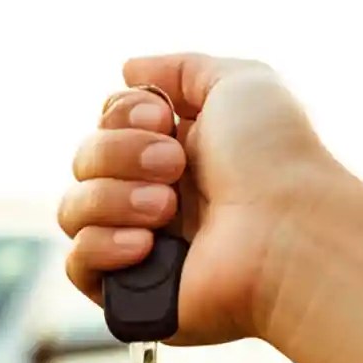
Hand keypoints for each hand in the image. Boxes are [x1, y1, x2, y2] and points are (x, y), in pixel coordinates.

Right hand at [59, 53, 343, 343]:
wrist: (290, 235)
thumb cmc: (276, 160)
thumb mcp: (239, 84)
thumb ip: (182, 69)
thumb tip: (130, 70)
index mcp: (174, 153)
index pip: (104, 125)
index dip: (120, 116)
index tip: (161, 119)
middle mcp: (152, 198)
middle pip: (83, 160)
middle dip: (120, 153)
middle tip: (173, 164)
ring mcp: (140, 248)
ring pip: (72, 209)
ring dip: (114, 197)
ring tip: (166, 209)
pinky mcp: (130, 294)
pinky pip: (77, 265)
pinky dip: (102, 245)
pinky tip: (146, 244)